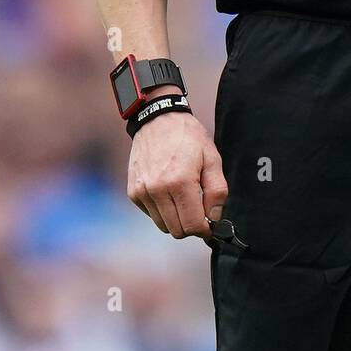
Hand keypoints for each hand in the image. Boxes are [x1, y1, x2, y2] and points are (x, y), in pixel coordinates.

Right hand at [127, 111, 228, 239]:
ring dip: (176, 219)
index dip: (205, 229)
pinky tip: (169, 191)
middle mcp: (157, 190)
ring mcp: (142, 192)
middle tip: (199, 209)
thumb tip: (214, 219)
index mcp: (180, 182)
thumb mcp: (212, 159)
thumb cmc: (189, 137)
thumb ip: (217, 192)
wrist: (158, 119)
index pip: (192, 226)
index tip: (210, 223)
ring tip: (183, 197)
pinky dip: (162, 210)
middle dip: (191, 225)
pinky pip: (151, 214)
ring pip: (163, 226)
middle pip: (177, 231)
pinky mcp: (134, 192)